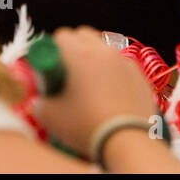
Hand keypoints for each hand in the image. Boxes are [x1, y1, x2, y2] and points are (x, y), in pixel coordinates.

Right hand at [32, 27, 159, 158]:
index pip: (61, 36)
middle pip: (84, 35)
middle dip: (73, 48)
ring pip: (104, 48)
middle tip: (68, 74)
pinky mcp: (140, 76)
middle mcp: (104, 51)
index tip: (51, 70)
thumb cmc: (86, 127)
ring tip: (90, 86)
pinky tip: (110, 96)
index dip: (52, 51)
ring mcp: (125, 62)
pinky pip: (121, 64)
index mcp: (80, 54)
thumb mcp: (50, 118)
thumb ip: (39, 103)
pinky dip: (112, 72)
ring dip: (93, 59)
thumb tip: (40, 100)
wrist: (130, 143)